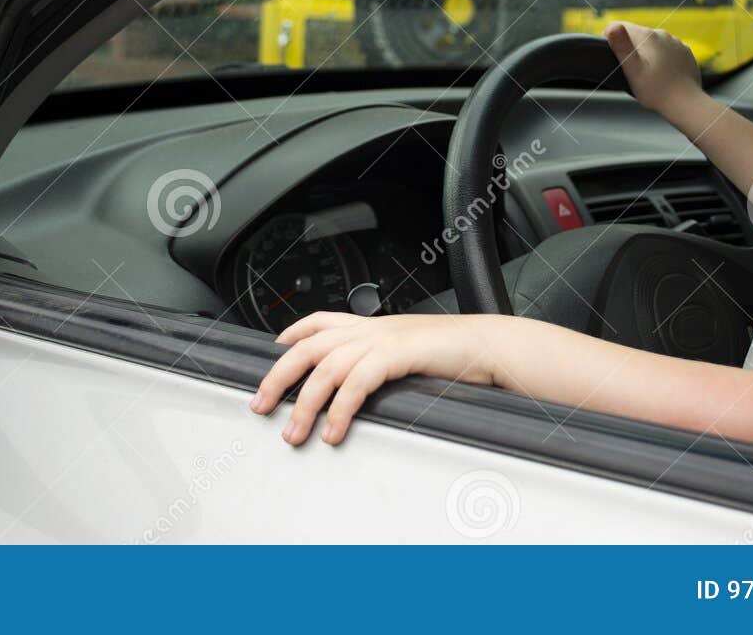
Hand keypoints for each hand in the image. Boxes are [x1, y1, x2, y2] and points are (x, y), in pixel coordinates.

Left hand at [248, 311, 499, 444]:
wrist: (491, 346)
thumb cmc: (455, 354)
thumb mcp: (410, 351)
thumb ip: (382, 361)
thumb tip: (361, 386)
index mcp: (373, 325)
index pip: (320, 321)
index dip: (292, 333)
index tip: (273, 348)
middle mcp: (371, 328)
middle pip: (308, 346)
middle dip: (278, 376)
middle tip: (261, 405)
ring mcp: (382, 338)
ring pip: (325, 367)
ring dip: (305, 404)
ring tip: (295, 432)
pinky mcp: (397, 353)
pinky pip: (356, 381)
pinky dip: (340, 409)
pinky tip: (334, 431)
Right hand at [602, 20, 702, 117]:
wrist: (686, 103)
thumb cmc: (656, 90)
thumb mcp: (632, 70)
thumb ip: (622, 46)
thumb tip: (613, 26)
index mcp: (647, 36)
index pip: (618, 26)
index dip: (611, 41)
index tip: (615, 59)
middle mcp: (662, 34)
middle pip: (636, 35)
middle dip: (630, 49)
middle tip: (631, 72)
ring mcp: (675, 42)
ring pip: (652, 43)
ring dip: (646, 54)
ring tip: (647, 75)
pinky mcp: (684, 52)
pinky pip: (667, 50)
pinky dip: (661, 59)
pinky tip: (662, 75)